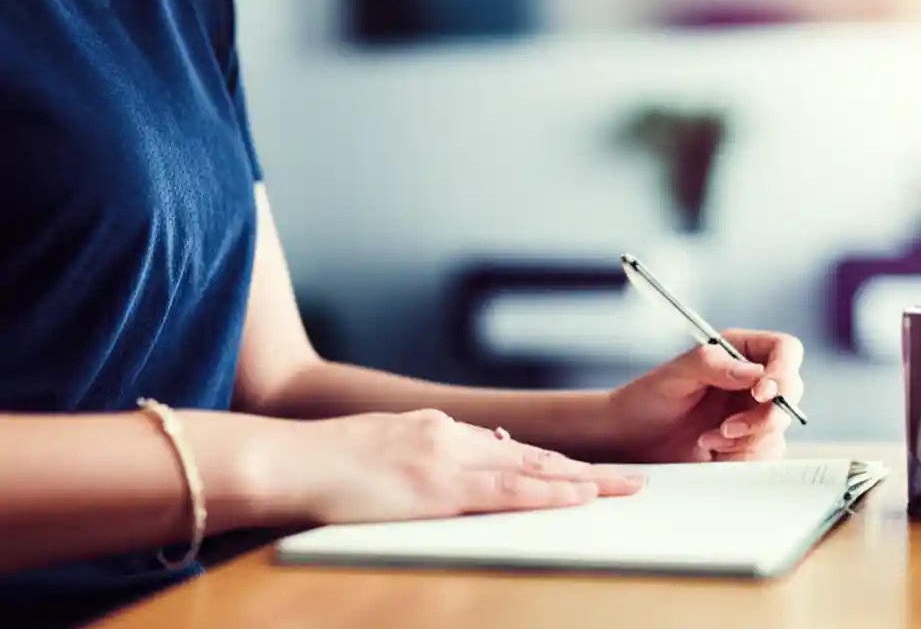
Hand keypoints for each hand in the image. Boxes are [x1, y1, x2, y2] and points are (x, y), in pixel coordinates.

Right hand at [272, 409, 644, 524]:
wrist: (285, 458)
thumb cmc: (321, 464)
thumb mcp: (380, 453)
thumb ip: (421, 461)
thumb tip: (454, 479)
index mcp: (436, 430)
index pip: (508, 449)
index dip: (551, 463)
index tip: (585, 472)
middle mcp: (449, 436)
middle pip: (532, 454)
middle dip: (583, 470)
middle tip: (629, 478)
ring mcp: (446, 458)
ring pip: (531, 469)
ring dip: (582, 481)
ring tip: (624, 488)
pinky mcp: (437, 484)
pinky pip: (506, 490)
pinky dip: (547, 491)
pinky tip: (577, 496)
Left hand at [605, 330, 804, 462]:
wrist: (630, 439)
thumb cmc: (646, 399)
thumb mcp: (673, 375)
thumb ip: (711, 365)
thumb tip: (752, 372)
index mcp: (739, 352)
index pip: (785, 350)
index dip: (783, 370)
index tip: (762, 391)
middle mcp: (752, 381)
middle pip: (790, 393)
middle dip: (763, 416)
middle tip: (727, 427)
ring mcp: (753, 414)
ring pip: (779, 429)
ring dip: (747, 440)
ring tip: (709, 439)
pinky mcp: (748, 444)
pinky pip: (766, 454)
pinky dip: (741, 457)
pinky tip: (713, 453)